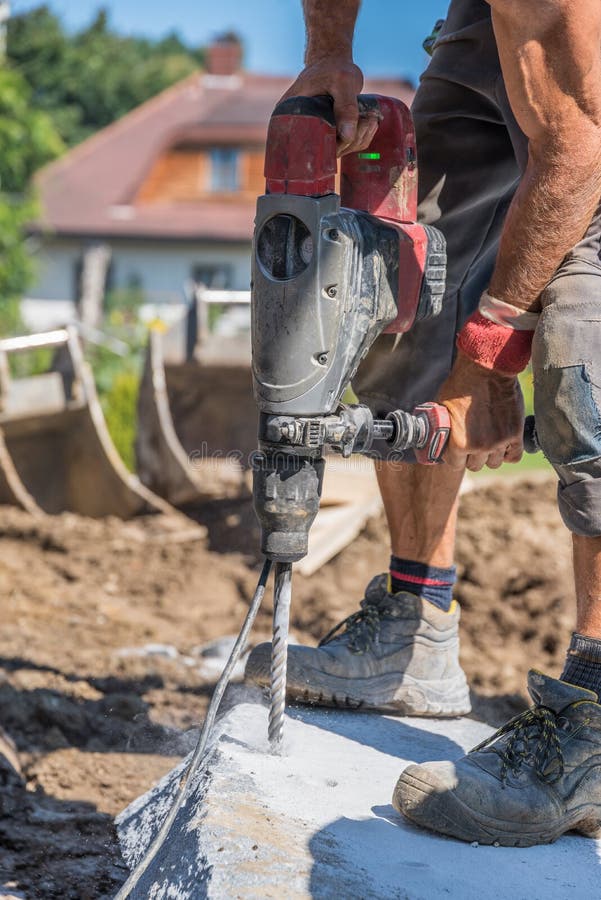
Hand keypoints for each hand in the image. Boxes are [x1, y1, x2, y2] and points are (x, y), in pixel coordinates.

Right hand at [280, 59, 377, 155]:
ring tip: (371, 118)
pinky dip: (361, 137)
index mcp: (291, 117)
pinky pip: (345, 145)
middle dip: (351, 140)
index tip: (352, 132)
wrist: (333, 62)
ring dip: (359, 138)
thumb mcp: (342, 81)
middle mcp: (300, 129)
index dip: (330, 146)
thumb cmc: (333, 67)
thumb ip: (346, 106)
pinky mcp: (328, 135)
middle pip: (325, 151)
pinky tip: (370, 122)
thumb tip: (347, 136)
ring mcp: (315, 134)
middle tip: (368, 119)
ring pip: (339, 150)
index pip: (307, 145)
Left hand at [437, 351, 524, 471]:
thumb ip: (439, 428)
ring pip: (494, 463)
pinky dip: (508, 453)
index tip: (456, 448)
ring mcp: (499, 442)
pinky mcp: (515, 434)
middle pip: (475, 465)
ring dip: (489, 454)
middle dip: (471, 455)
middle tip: (471, 441)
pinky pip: (514, 456)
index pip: (455, 464)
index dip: (454, 455)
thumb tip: (432, 438)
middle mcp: (479, 447)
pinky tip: (503, 445)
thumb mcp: (440, 408)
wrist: (486, 369)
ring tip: (487, 440)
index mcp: (458, 444)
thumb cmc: (460, 385)